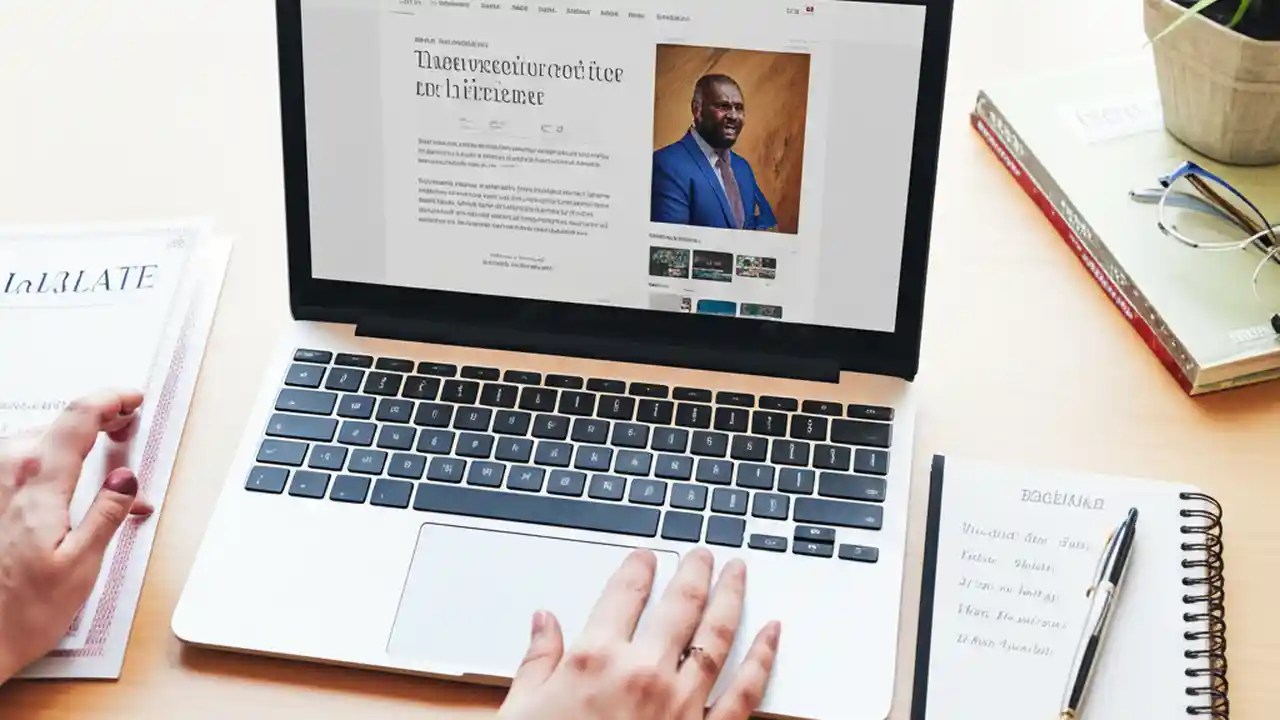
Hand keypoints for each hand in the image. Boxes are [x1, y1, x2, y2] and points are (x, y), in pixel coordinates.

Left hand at [0, 391, 152, 681]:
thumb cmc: (21, 611)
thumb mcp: (81, 565)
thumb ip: (107, 513)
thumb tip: (127, 478)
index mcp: (38, 484)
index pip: (78, 418)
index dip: (110, 399)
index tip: (134, 399)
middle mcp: (9, 474)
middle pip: (59, 423)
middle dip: (99, 418)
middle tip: (129, 428)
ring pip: (40, 438)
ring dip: (75, 437)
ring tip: (105, 451)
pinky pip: (23, 460)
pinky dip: (54, 459)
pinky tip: (71, 480)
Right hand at [497, 548, 780, 719]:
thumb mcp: (521, 711)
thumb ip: (536, 661)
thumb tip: (543, 621)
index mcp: (594, 660)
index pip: (624, 594)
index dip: (639, 567)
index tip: (647, 555)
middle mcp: (643, 673)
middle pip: (679, 604)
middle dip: (695, 571)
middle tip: (704, 552)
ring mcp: (681, 703)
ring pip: (716, 635)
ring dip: (731, 597)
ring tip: (738, 572)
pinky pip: (744, 691)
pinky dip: (763, 657)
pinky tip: (773, 633)